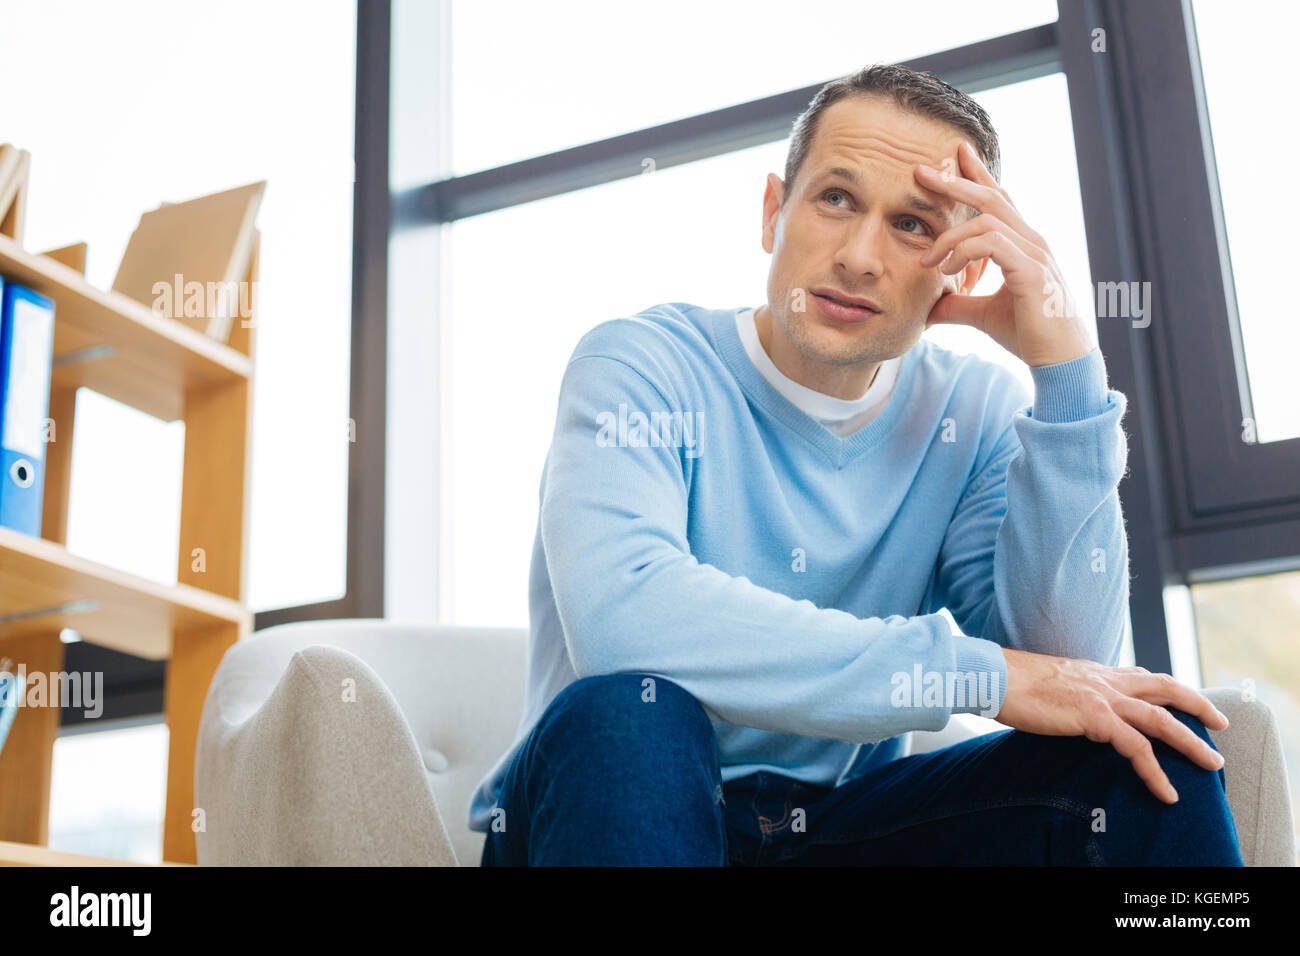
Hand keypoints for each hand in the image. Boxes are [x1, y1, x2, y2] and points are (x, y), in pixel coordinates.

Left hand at [915, 142, 1095, 367]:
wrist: (1060, 361)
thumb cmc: (1030, 335)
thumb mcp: (983, 315)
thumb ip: (958, 304)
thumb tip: (929, 308)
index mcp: (1025, 245)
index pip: (999, 200)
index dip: (977, 176)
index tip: (955, 156)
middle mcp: (1033, 241)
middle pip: (992, 197)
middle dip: (956, 181)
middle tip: (922, 170)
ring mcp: (1035, 253)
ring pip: (987, 220)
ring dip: (951, 236)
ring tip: (930, 260)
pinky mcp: (1032, 271)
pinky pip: (992, 244)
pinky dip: (963, 252)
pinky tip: (947, 271)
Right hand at [997, 648, 1229, 803]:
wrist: (993, 677)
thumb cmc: (1009, 682)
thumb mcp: (1048, 681)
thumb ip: (1068, 691)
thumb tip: (1068, 706)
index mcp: (1094, 671)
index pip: (1141, 675)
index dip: (1167, 688)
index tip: (1183, 701)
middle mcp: (1105, 680)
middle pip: (1165, 688)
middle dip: (1197, 705)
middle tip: (1220, 723)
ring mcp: (1103, 697)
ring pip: (1162, 719)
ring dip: (1192, 742)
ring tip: (1212, 764)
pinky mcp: (1095, 717)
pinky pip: (1137, 748)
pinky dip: (1156, 772)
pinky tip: (1166, 791)